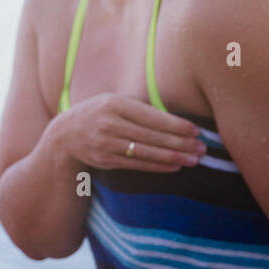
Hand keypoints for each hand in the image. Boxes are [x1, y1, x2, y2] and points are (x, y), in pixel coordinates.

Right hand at [51, 93, 205, 172]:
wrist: (65, 134)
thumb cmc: (99, 114)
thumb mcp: (114, 102)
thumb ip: (141, 108)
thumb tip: (178, 120)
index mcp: (115, 104)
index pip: (153, 117)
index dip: (177, 126)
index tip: (196, 131)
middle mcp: (109, 123)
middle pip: (152, 136)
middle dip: (180, 144)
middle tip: (202, 149)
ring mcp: (105, 143)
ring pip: (147, 152)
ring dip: (174, 157)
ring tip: (194, 159)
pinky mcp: (105, 160)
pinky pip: (137, 164)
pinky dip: (158, 166)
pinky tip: (174, 166)